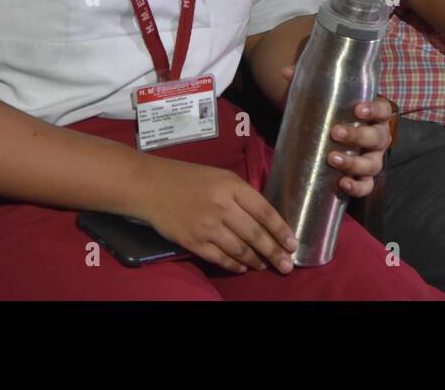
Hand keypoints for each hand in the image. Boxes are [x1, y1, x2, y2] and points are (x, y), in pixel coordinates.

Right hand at [134, 157, 297, 273]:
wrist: (151, 186)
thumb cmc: (187, 178)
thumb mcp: (219, 176)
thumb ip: (241, 195)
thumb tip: (264, 219)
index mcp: (231, 185)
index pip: (265, 211)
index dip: (281, 230)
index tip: (293, 244)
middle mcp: (222, 206)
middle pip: (256, 234)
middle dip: (274, 252)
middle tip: (286, 265)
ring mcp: (207, 226)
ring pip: (240, 249)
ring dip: (256, 260)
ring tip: (265, 265)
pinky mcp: (193, 241)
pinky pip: (220, 258)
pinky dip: (234, 265)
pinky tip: (242, 267)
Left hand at [280, 66, 392, 196]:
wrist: (339, 139)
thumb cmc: (336, 115)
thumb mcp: (328, 101)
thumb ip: (310, 86)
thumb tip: (286, 72)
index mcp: (373, 115)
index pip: (383, 109)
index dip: (374, 110)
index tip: (358, 109)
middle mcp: (378, 137)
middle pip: (378, 138)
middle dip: (358, 136)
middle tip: (336, 133)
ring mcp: (374, 159)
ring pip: (373, 163)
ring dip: (355, 163)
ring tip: (333, 159)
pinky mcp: (365, 178)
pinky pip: (367, 185)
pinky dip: (358, 187)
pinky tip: (343, 184)